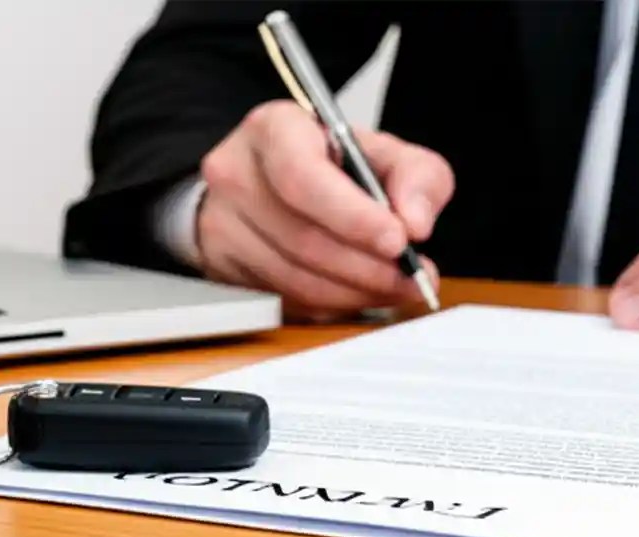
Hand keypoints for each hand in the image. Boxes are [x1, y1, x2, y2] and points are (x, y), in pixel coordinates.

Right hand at [196, 100, 452, 320]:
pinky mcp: (222, 266)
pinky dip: (331, 305)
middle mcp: (235, 174)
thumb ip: (415, 176)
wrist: (264, 180)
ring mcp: (222, 224)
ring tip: (393, 287)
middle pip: (303, 237)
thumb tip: (416, 223)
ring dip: (354, 292)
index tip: (399, 240)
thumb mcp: (380, 151)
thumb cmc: (325, 163)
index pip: (304, 177)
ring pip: (295, 278)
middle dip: (368, 266)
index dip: (354, 217)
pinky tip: (357, 292)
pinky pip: (285, 300)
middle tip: (410, 275)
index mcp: (273, 130)